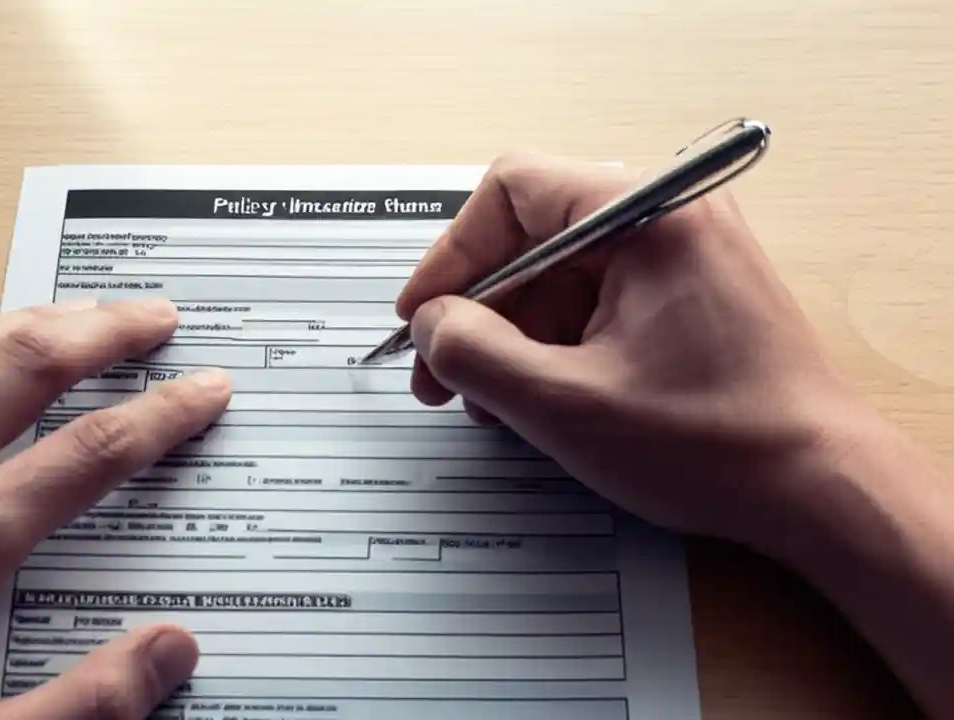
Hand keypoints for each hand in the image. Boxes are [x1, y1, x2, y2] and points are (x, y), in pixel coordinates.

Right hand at [397, 152, 865, 543]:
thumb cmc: (715, 444)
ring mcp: (682, 256)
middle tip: (438, 375)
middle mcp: (668, 217)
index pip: (514, 189)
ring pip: (560, 277)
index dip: (452, 253)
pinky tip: (533, 400)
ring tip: (486, 402)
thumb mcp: (564, 404)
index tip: (421, 315)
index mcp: (646, 215)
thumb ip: (475, 354)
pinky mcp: (688, 296)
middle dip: (477, 310)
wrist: (822, 489)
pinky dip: (554, 347)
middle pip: (533, 237)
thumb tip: (429, 325)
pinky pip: (597, 304)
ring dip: (512, 337)